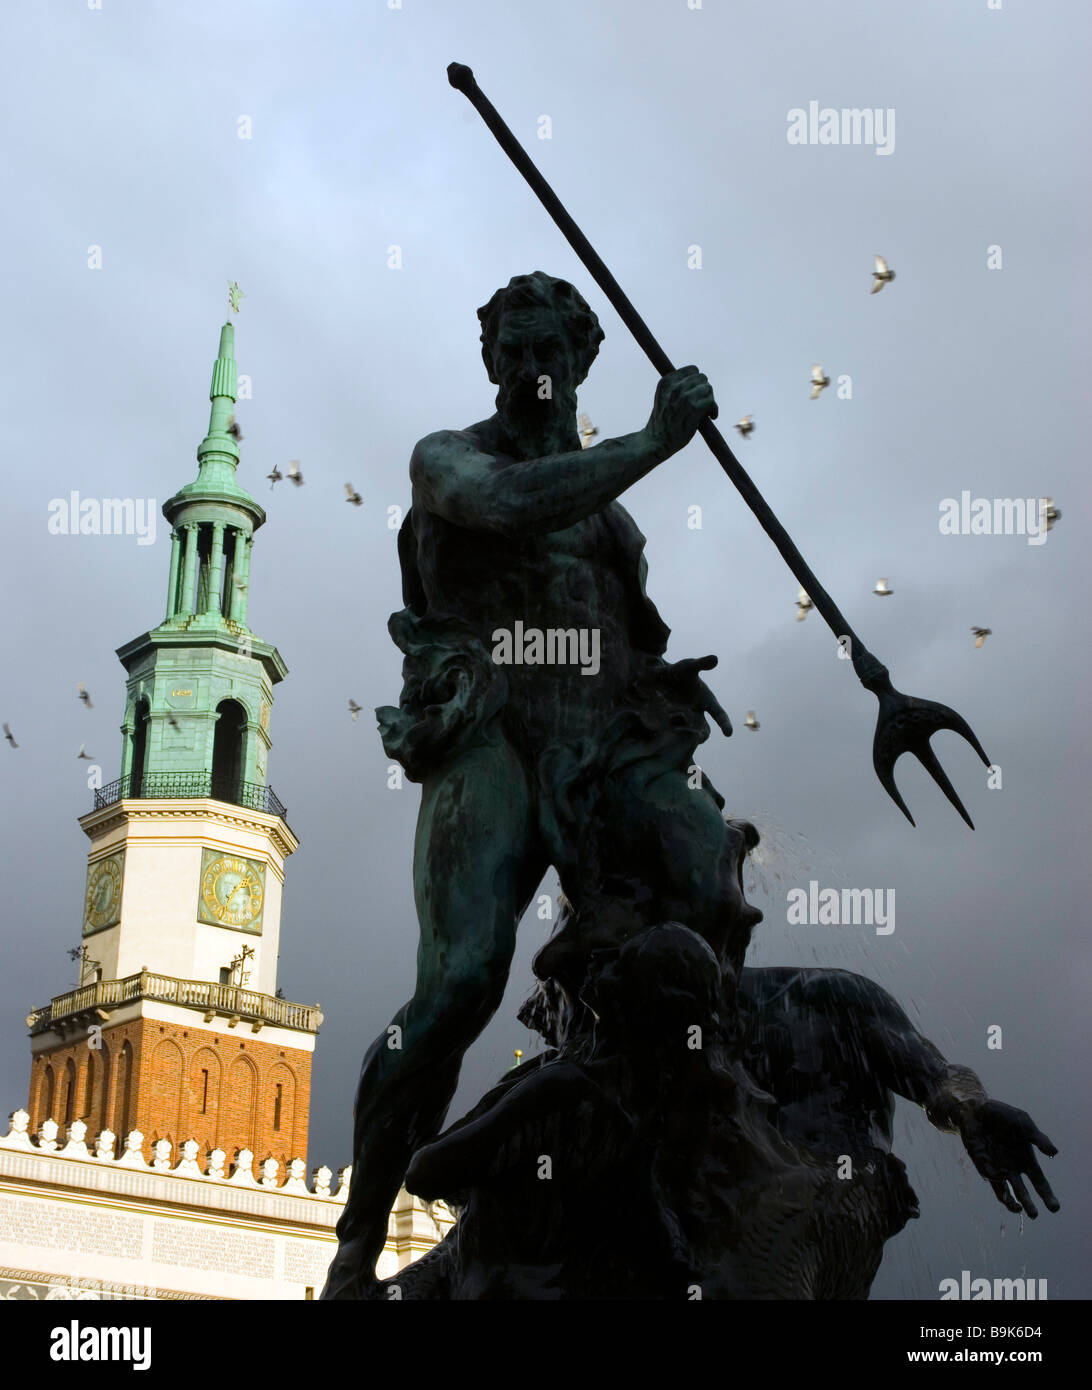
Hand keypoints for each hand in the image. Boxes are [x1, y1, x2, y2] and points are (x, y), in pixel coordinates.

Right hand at [646, 366, 717, 456]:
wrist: (656, 441)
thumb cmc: (662, 422)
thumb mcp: (663, 397)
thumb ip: (677, 387)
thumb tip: (700, 381)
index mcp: (666, 382)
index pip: (693, 370)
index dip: (697, 382)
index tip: (696, 394)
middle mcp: (674, 387)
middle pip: (702, 378)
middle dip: (704, 390)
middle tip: (703, 404)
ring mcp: (683, 398)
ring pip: (708, 389)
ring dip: (710, 400)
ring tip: (706, 412)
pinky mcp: (693, 409)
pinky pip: (711, 402)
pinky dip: (714, 409)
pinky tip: (711, 417)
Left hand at [958, 1099, 1058, 1217]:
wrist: (976, 1109)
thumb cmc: (1002, 1116)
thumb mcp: (1024, 1124)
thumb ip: (1038, 1138)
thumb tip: (1055, 1152)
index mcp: (1026, 1160)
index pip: (1039, 1183)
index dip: (1047, 1196)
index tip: (1054, 1208)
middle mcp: (1013, 1168)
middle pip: (1023, 1193)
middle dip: (1029, 1205)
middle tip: (1034, 1215)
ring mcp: (997, 1168)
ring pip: (1005, 1192)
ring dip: (1011, 1202)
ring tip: (1017, 1208)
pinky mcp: (982, 1164)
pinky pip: (990, 1175)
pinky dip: (995, 1177)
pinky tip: (999, 1174)